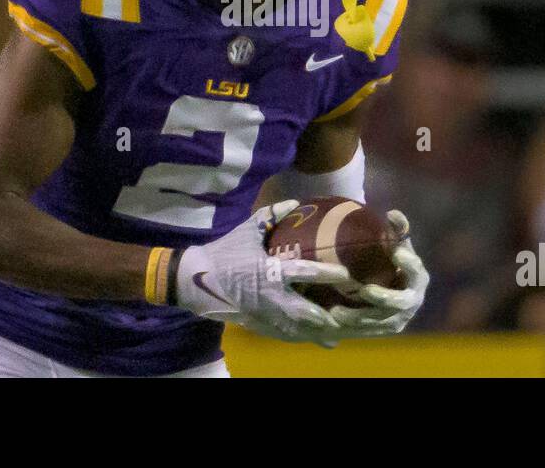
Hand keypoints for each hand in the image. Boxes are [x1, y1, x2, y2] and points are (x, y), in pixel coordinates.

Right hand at [175, 199, 352, 342]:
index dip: (325, 273)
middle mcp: (269, 296)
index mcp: (269, 271)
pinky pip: (283, 335)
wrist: (196, 280)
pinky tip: (317, 340)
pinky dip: (302, 338)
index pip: (302, 272)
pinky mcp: (257, 325)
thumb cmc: (224, 252)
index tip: (345, 274)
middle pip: (303, 311)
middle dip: (325, 316)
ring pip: (295, 329)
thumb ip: (271, 215)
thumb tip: (295, 203)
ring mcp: (262, 314)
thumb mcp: (247, 230)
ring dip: (317, 332)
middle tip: (347, 315)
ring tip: (339, 335)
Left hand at [327, 210, 428, 336]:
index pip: (416, 270)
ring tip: (336, 312)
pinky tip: (332, 320)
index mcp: (418, 277)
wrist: (391, 285)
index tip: (396, 251)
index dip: (409, 262)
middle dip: (384, 297)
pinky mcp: (385, 328)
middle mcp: (412, 300)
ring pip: (380, 321)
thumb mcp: (396, 244)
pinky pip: (369, 330)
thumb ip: (397, 229)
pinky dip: (352, 327)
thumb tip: (393, 214)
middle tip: (364, 290)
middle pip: (401, 303)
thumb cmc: (391, 260)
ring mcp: (400, 318)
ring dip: (359, 317)